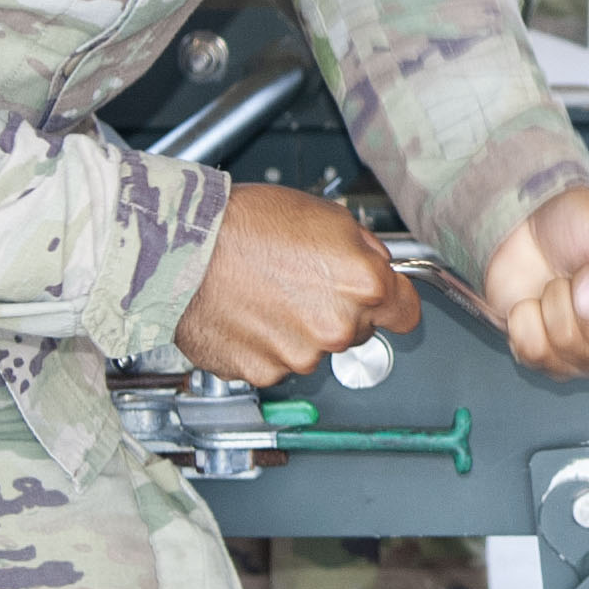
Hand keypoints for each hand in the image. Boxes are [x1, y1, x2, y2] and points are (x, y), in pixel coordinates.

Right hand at [175, 182, 420, 385]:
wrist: (182, 249)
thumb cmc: (245, 224)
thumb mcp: (325, 215)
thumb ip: (364, 249)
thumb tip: (380, 265)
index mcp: (363, 285)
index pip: (406, 313)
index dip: (393, 303)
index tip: (383, 301)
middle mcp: (338, 327)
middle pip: (359, 331)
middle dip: (340, 311)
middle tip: (302, 283)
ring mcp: (300, 356)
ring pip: (316, 349)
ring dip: (300, 330)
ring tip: (266, 294)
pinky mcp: (263, 373)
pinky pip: (277, 363)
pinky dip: (266, 345)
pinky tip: (248, 314)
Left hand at [482, 187, 588, 380]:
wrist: (528, 227)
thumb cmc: (582, 223)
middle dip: (582, 295)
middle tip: (583, 272)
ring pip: (570, 348)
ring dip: (553, 304)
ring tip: (561, 284)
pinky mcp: (557, 364)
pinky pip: (537, 355)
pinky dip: (526, 321)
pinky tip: (537, 304)